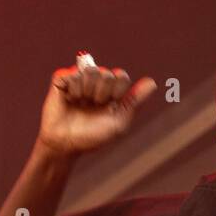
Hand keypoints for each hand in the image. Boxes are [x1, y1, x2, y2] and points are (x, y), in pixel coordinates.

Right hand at [37, 64, 157, 154]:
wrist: (65, 144)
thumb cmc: (92, 136)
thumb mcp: (118, 123)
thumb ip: (134, 101)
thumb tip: (153, 82)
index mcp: (111, 90)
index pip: (121, 76)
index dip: (116, 92)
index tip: (110, 106)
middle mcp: (96, 82)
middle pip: (107, 74)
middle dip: (101, 94)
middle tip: (92, 107)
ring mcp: (79, 78)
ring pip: (90, 71)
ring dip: (87, 91)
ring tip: (81, 103)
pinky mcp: (62, 78)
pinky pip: (73, 73)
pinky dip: (73, 90)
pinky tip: (69, 99)